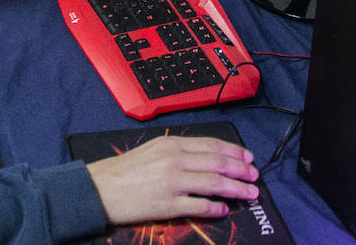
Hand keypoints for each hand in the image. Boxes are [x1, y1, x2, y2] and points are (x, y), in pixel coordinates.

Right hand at [87, 134, 258, 225]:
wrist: (100, 188)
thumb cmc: (124, 170)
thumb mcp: (152, 150)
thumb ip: (178, 152)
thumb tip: (206, 160)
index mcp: (171, 144)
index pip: (211, 145)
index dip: (233, 151)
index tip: (248, 157)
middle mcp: (174, 160)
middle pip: (218, 163)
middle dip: (241, 170)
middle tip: (255, 176)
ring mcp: (172, 183)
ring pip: (215, 184)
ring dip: (236, 189)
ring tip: (250, 194)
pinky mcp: (168, 205)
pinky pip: (200, 206)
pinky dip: (216, 208)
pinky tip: (224, 210)